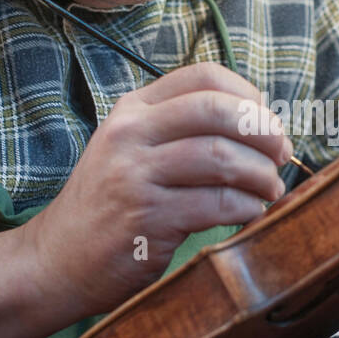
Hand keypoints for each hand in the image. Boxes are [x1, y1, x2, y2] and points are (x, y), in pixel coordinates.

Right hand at [20, 63, 290, 317]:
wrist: (56, 261)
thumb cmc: (110, 206)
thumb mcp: (133, 150)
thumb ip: (181, 130)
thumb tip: (262, 123)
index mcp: (133, 109)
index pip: (204, 77)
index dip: (249, 95)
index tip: (268, 122)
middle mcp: (130, 134)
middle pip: (217, 109)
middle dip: (263, 131)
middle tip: (282, 155)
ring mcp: (135, 175)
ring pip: (222, 158)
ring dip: (261, 175)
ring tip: (269, 190)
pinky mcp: (146, 218)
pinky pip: (217, 204)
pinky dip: (247, 209)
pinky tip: (250, 215)